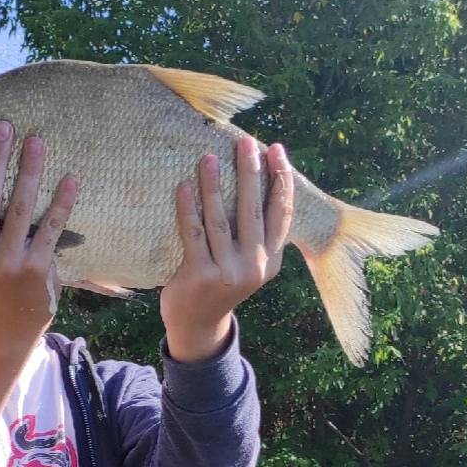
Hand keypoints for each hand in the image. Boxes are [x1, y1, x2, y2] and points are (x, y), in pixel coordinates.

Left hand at [160, 137, 294, 361]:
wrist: (197, 324)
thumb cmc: (221, 281)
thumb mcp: (249, 262)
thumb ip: (256, 233)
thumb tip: (255, 180)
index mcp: (271, 260)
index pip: (282, 213)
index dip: (281, 180)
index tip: (276, 150)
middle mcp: (253, 266)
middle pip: (253, 211)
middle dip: (250, 174)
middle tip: (246, 143)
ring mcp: (226, 272)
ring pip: (219, 219)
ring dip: (213, 185)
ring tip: (208, 157)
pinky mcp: (200, 276)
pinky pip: (192, 233)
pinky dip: (187, 207)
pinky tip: (184, 186)